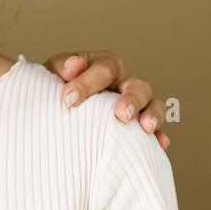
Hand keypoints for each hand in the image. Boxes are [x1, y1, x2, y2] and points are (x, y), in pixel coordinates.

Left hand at [42, 51, 170, 150]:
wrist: (50, 111)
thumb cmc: (54, 89)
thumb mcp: (53, 73)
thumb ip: (63, 66)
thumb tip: (74, 65)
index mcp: (103, 66)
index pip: (105, 69)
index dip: (88, 83)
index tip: (68, 100)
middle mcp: (123, 84)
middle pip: (137, 86)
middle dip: (131, 99)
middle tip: (121, 114)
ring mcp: (133, 106)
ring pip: (152, 105)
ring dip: (152, 115)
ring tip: (146, 127)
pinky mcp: (135, 129)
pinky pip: (153, 131)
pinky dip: (158, 137)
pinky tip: (159, 144)